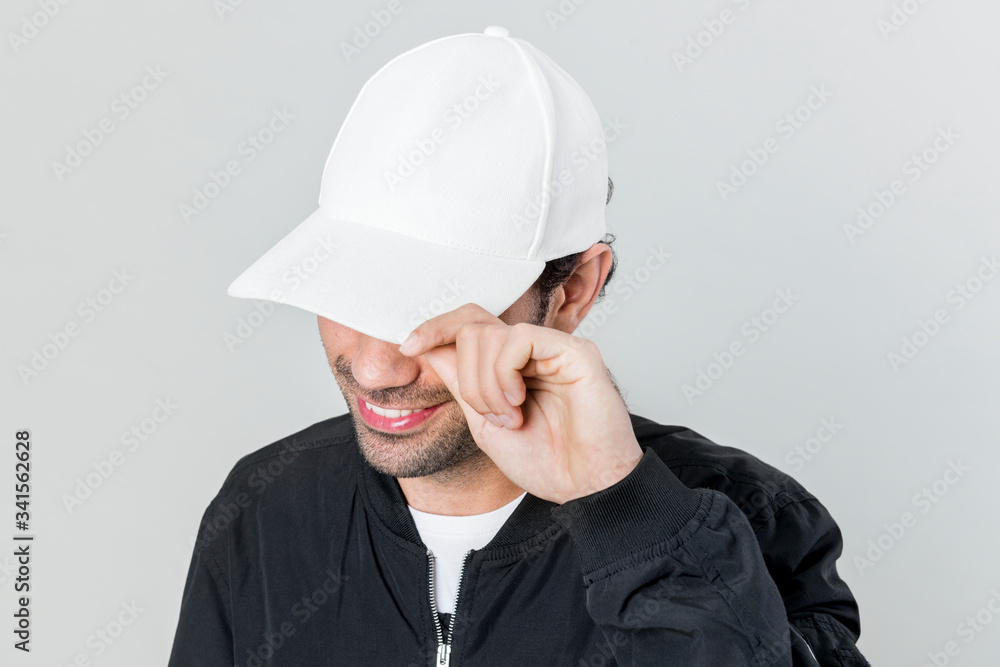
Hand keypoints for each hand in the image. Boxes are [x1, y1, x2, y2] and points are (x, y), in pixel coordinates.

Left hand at [398, 304, 642, 503]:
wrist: (584, 489)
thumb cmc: (545, 462)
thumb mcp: (484, 423)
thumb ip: (461, 385)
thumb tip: (428, 348)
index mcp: (513, 365)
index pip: (468, 327)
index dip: (434, 329)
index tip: (407, 347)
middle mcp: (534, 351)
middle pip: (472, 327)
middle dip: (466, 376)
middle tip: (489, 414)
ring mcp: (554, 348)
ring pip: (489, 334)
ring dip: (485, 383)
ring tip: (509, 416)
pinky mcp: (574, 351)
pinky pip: (519, 338)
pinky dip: (505, 372)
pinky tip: (519, 401)